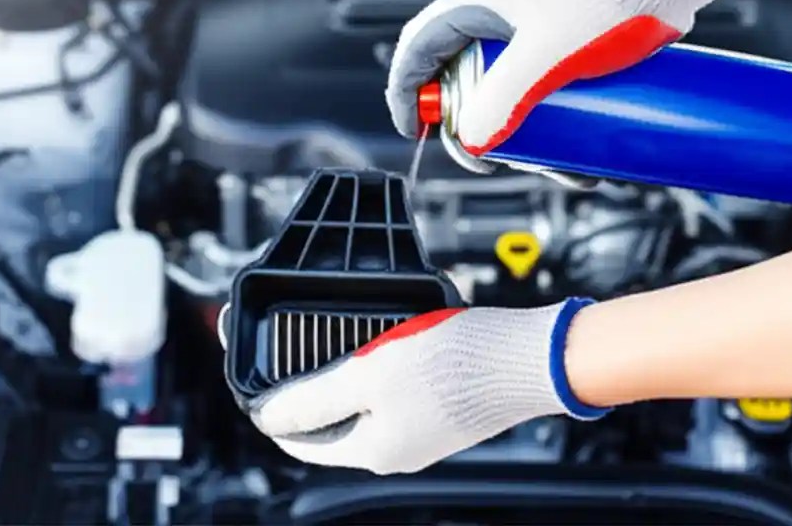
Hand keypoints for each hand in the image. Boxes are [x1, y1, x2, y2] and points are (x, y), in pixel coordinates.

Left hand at [248, 299, 607, 474]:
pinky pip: (396, 395)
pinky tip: (386, 345)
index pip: (302, 440)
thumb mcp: (367, 373)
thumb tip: (266, 419)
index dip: (274, 409)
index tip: (261, 379)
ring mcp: (425, 432)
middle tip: (296, 348)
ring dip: (347, 377)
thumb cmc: (456, 364)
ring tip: (337, 341)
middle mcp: (398, 450)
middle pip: (333, 422)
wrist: (531, 354)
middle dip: (311, 388)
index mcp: (374, 451)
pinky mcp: (446, 412)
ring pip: (366, 406)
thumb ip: (313, 398)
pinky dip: (381, 371)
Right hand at [385, 0, 751, 154]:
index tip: (414, 129)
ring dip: (524, 134)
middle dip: (478, 127)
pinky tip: (580, 150)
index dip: (407, 91)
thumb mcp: (550, 52)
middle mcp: (503, 14)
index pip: (420, 47)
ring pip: (510, 91)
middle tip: (494, 158)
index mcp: (481, 3)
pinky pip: (545, 88)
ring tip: (557, 165)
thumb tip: (472, 140)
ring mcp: (538, 27)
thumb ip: (505, 96)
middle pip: (465, 79)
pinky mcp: (571, 40)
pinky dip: (553, 122)